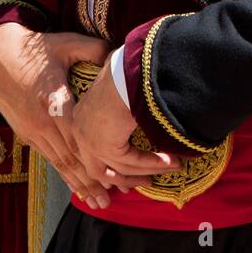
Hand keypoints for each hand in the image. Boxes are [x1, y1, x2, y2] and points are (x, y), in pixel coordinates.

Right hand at [0, 23, 112, 207]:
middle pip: (71, 158)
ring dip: (79, 185)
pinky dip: (65, 175)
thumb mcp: (65, 44)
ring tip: (98, 204)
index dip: (97, 159)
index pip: (78, 137)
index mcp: (54, 101)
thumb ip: (93, 50)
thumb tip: (117, 54)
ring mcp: (33, 130)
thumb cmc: (35, 48)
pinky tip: (77, 188)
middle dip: (92, 181)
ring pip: (59, 163)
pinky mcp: (26, 134)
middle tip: (112, 201)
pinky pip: (49, 158)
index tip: (117, 174)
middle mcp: (43, 122)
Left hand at [70, 58, 181, 191]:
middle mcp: (80, 131)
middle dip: (122, 179)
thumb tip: (139, 95)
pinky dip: (153, 164)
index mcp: (80, 116)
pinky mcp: (105, 145)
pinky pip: (131, 162)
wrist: (129, 68)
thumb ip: (123, 98)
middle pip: (98, 168)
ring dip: (146, 171)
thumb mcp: (120, 85)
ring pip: (117, 169)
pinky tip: (171, 161)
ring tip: (171, 167)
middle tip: (140, 184)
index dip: (106, 167)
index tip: (123, 177)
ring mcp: (89, 140)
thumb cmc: (126, 70)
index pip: (89, 150)